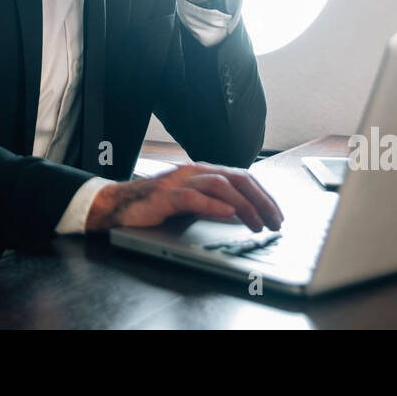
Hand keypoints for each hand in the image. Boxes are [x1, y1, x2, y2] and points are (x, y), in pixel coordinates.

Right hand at [85, 162, 283, 232]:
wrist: (118, 205)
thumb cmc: (156, 205)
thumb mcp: (192, 202)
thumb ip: (214, 202)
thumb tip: (245, 214)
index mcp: (203, 172)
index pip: (242, 177)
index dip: (264, 194)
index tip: (278, 213)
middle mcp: (194, 172)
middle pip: (237, 178)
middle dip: (261, 200)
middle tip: (276, 222)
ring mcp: (179, 182)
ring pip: (220, 185)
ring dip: (244, 205)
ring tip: (257, 223)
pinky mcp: (165, 196)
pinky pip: (193, 197)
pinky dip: (213, 205)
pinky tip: (228, 214)